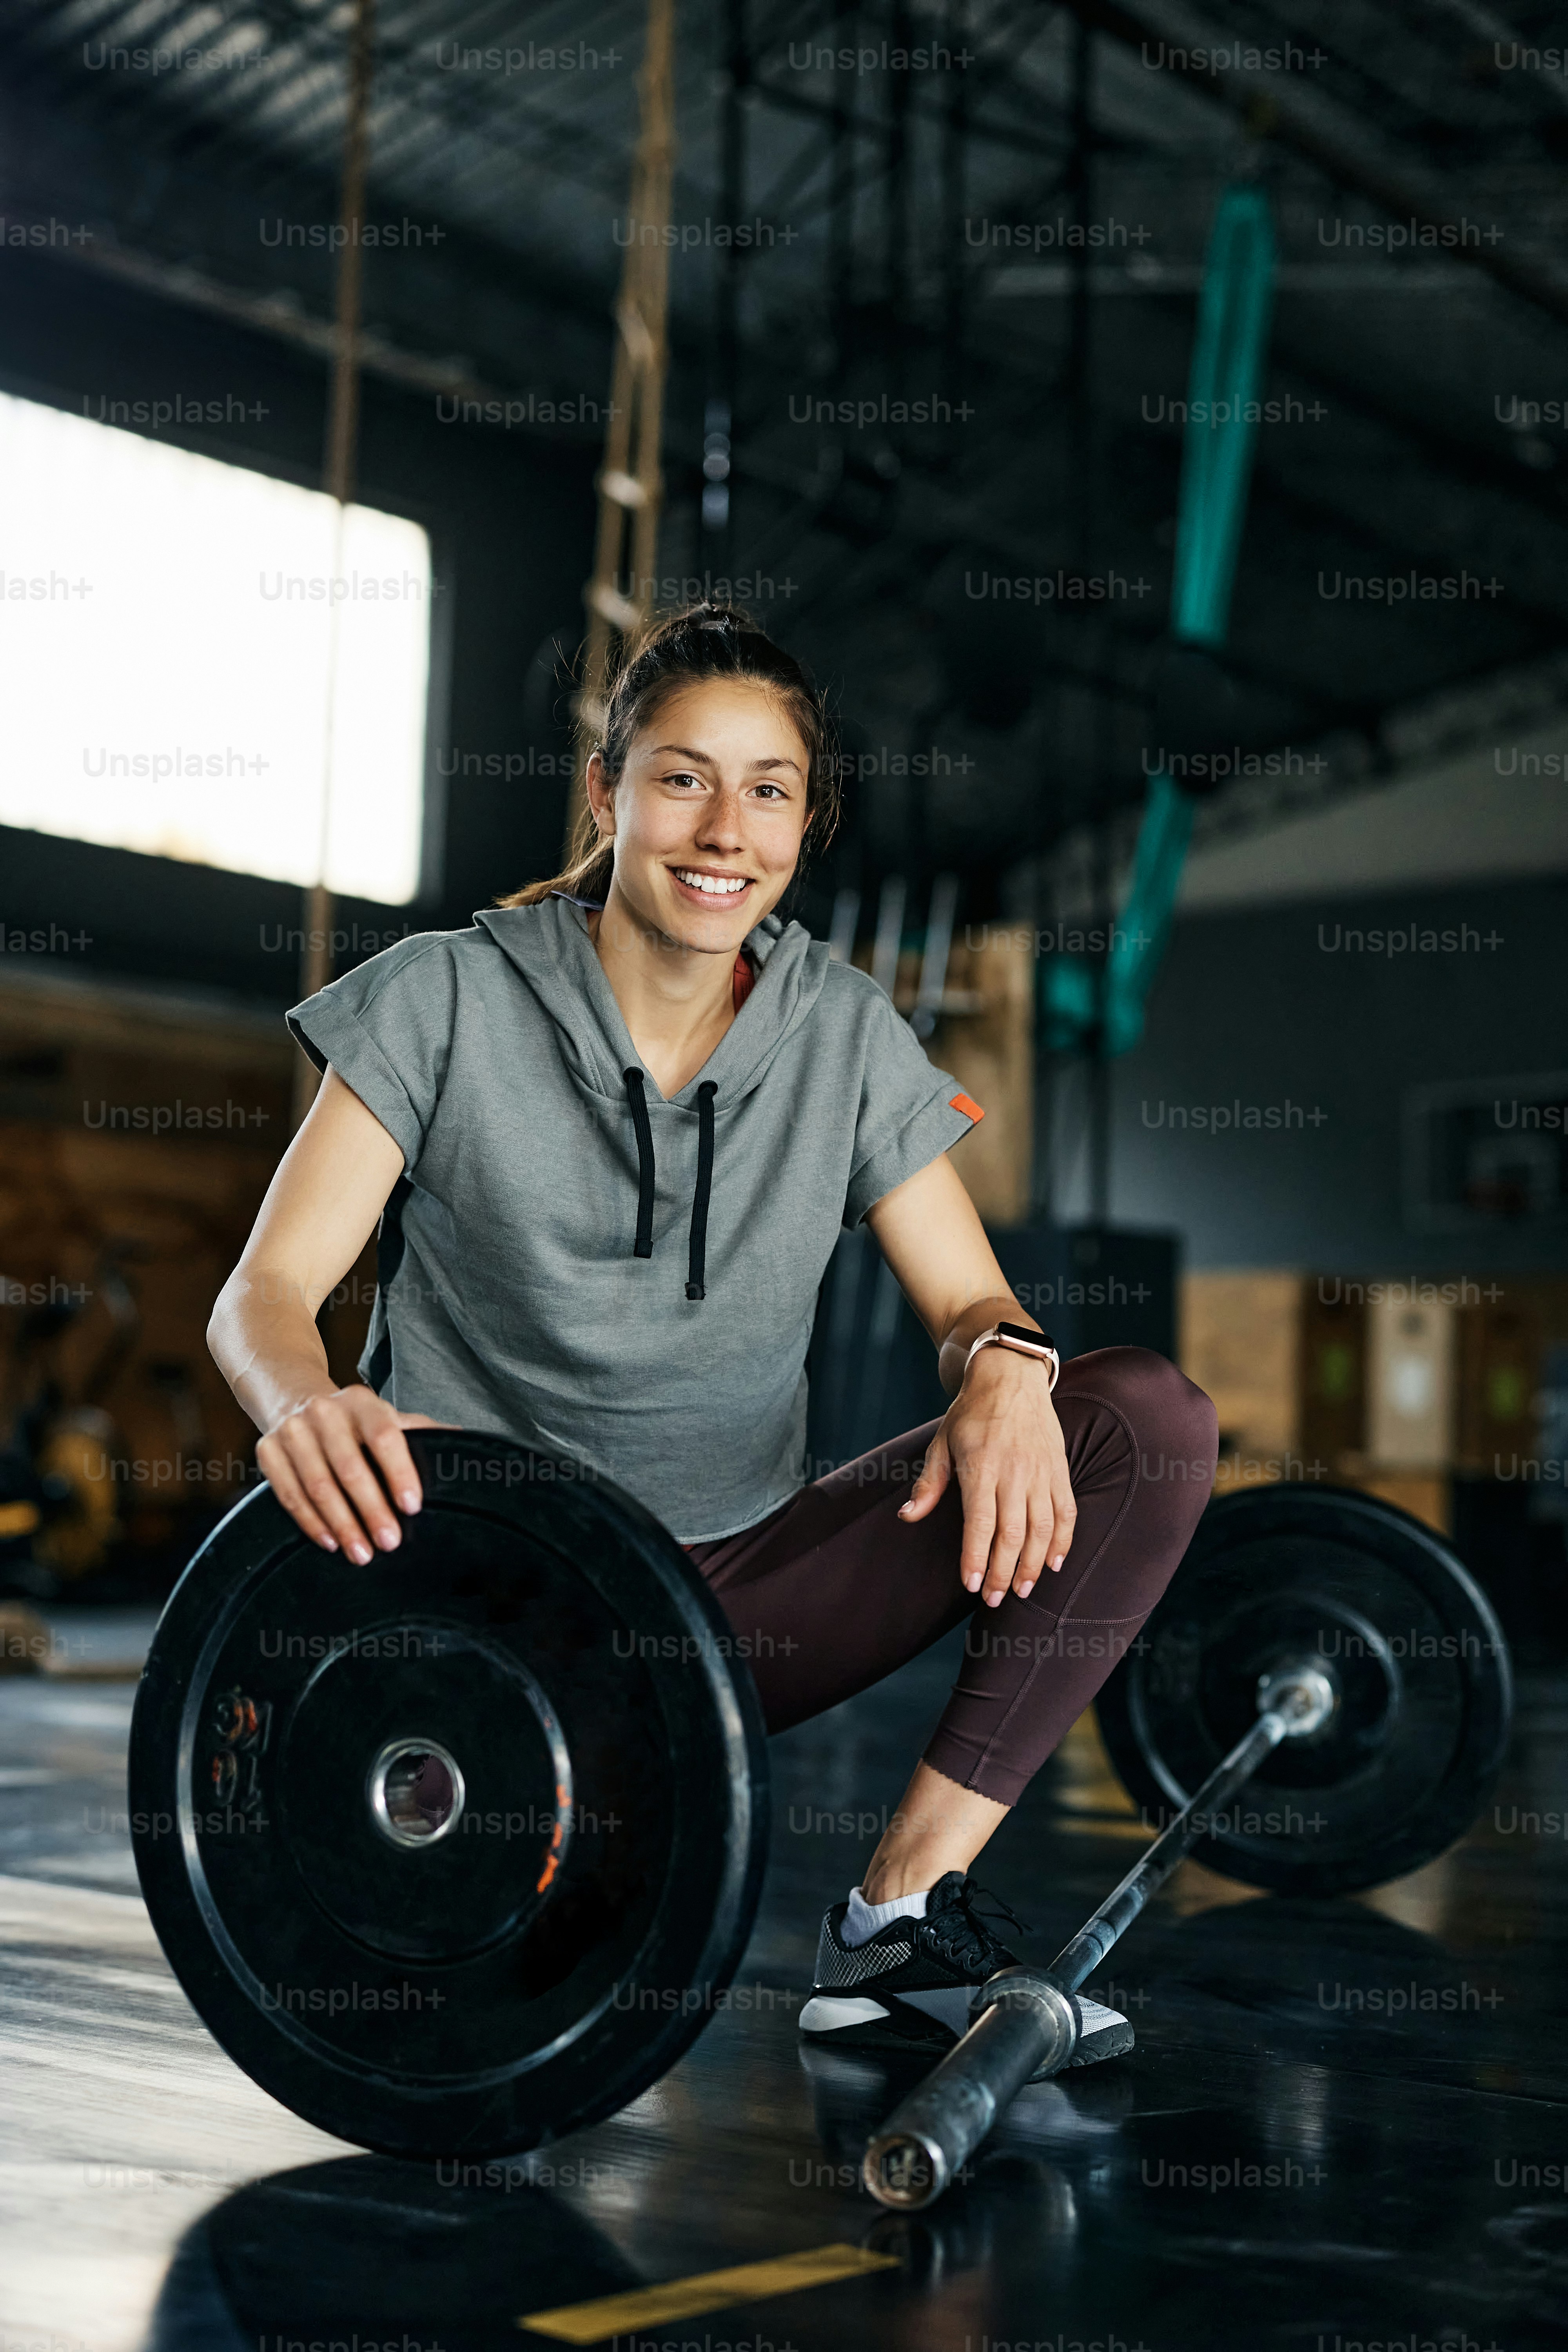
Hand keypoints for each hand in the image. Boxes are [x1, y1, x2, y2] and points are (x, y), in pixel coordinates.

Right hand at [256, 1386, 447, 1562]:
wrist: (292, 1397)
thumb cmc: (353, 1421)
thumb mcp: (387, 1417)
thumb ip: (422, 1433)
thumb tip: (466, 1448)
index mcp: (362, 1403)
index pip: (384, 1436)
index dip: (399, 1471)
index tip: (412, 1505)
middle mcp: (324, 1412)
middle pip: (349, 1467)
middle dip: (371, 1509)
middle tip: (389, 1542)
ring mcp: (292, 1431)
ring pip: (318, 1485)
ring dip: (341, 1524)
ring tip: (361, 1553)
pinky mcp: (267, 1450)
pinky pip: (288, 1493)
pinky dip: (310, 1522)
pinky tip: (330, 1542)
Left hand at [896, 1348, 1075, 1606]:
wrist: (1011, 1376)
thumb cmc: (970, 1413)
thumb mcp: (941, 1442)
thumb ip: (929, 1483)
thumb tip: (908, 1516)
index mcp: (981, 1466)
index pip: (979, 1523)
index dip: (976, 1557)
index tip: (971, 1585)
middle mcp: (1014, 1471)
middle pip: (1012, 1533)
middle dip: (1002, 1572)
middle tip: (994, 1600)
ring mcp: (1041, 1471)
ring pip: (1042, 1528)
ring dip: (1033, 1564)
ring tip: (1021, 1590)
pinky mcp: (1059, 1469)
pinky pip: (1066, 1511)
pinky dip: (1063, 1540)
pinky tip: (1054, 1563)